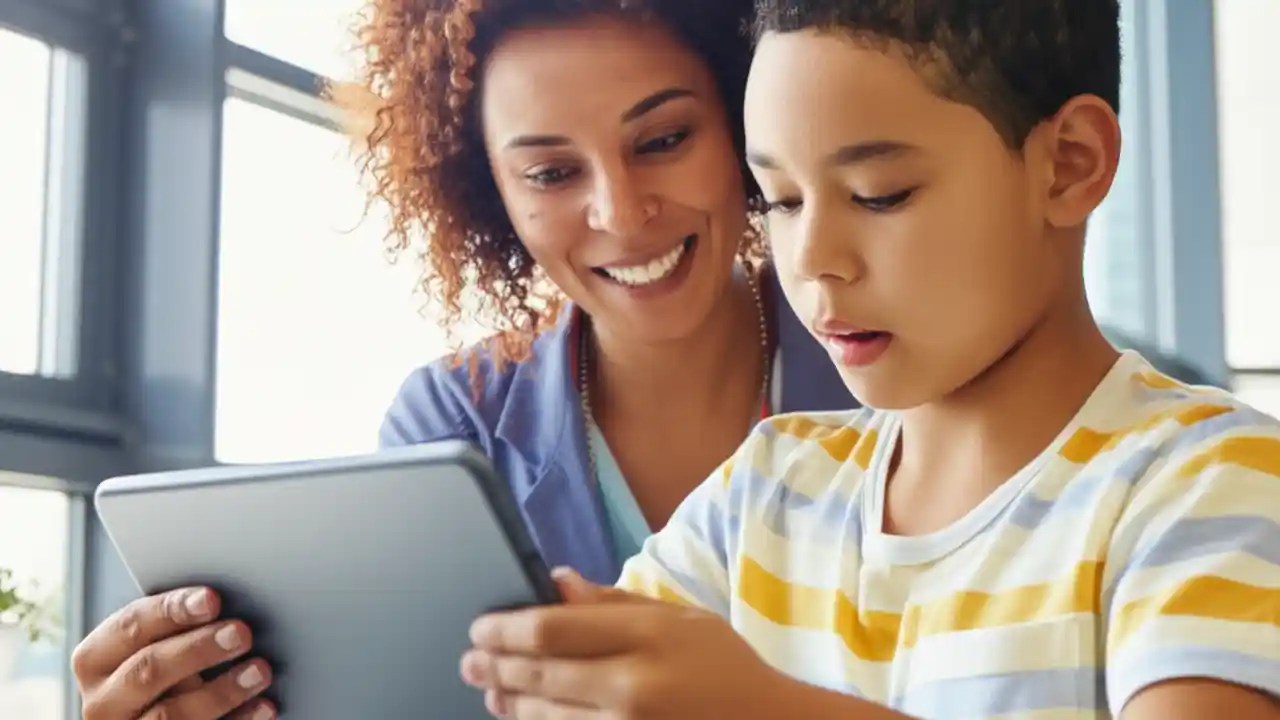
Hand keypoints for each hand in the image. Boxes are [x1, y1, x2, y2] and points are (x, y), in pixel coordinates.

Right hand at [72, 587, 274, 719]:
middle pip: (147, 671)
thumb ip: (173, 628)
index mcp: (96, 660)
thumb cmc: (160, 672)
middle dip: (198, 649)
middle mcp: (101, 701)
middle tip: (242, 632)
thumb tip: (220, 601)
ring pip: (170, 715)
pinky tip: (264, 706)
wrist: (152, 718)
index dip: (171, 610)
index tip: (211, 599)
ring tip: (260, 671)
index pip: (129, 627)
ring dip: (222, 690)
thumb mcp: (153, 648)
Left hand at [460, 569, 789, 718]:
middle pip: (541, 675)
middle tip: (469, 661)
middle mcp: (634, 686)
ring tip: (488, 690)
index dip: (506, 628)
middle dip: (495, 667)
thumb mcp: (680, 617)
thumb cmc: (724, 667)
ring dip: (508, 703)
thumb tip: (557, 581)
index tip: (481, 626)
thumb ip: (614, 601)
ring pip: (546, 717)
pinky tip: (523, 718)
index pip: (554, 629)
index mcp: (648, 636)